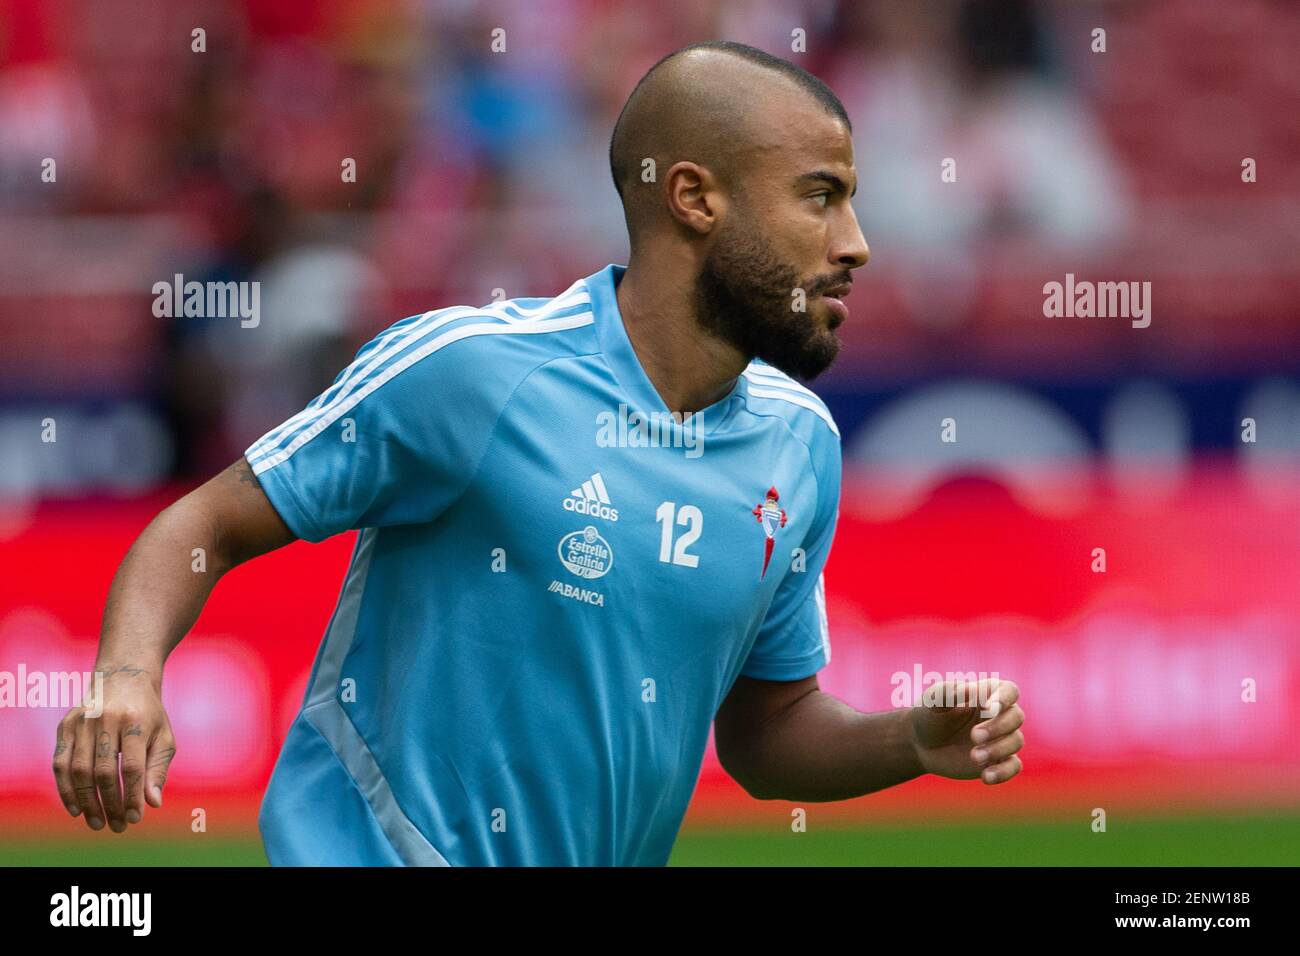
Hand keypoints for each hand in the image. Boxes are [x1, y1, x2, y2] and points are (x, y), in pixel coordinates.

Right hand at [52, 664, 176, 831]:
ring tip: (98, 822)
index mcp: (135, 721)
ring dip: (87, 802)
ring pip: (78, 771)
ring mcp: (82, 722)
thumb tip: (153, 803)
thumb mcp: (164, 737)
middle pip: (103, 772)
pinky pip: (59, 763)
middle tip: (116, 826)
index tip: (135, 819)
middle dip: (110, 804)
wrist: (123, 678)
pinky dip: (65, 789)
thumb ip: (158, 769)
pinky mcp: (65, 726)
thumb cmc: (149, 714)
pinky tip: (75, 809)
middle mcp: (106, 720)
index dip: (132, 796)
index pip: (131, 767)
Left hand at [909, 678, 1023, 784]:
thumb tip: (969, 689)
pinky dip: (1004, 772)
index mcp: (987, 694)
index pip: (1008, 690)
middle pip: (1016, 716)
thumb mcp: (932, 701)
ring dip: (998, 749)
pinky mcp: (998, 760)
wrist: (920, 745)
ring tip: (974, 756)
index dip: (1003, 698)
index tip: (987, 708)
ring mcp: (1001, 738)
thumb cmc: (929, 715)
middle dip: (998, 727)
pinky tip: (985, 776)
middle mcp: (999, 715)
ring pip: (1016, 741)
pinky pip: (1013, 766)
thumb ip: (947, 692)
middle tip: (974, 736)